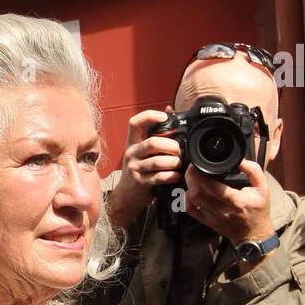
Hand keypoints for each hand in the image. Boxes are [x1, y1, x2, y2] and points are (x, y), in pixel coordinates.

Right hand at [107, 106, 182, 229]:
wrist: (126, 195)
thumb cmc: (139, 169)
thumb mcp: (142, 150)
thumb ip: (155, 132)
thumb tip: (169, 109)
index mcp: (133, 142)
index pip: (135, 123)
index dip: (149, 116)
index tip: (164, 117)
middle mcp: (131, 153)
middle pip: (152, 143)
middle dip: (171, 146)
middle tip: (178, 151)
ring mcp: (135, 168)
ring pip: (157, 161)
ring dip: (173, 162)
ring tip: (178, 164)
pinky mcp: (140, 182)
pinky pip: (158, 177)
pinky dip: (171, 176)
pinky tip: (176, 175)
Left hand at [184, 159, 274, 252]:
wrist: (253, 234)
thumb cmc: (258, 210)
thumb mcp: (263, 188)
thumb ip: (253, 171)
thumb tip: (240, 160)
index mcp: (237, 202)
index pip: (213, 187)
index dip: (201, 175)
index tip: (199, 165)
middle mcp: (223, 210)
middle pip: (198, 193)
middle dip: (192, 177)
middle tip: (193, 168)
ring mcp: (213, 217)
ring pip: (192, 200)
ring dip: (189, 186)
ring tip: (193, 177)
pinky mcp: (206, 221)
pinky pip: (190, 209)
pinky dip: (187, 198)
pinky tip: (192, 191)